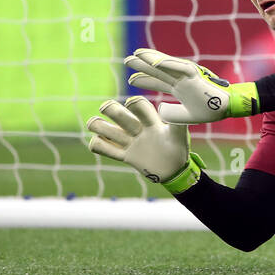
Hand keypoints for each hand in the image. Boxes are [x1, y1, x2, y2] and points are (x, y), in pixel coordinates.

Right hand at [85, 96, 202, 191]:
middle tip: (105, 108)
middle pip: (118, 113)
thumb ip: (177, 124)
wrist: (174, 171)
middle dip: (110, 108)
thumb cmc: (178, 150)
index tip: (131, 104)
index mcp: (151, 122)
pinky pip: (104, 149)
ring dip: (98, 125)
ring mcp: (129, 142)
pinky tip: (98, 143)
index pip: (139, 106)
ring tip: (95, 124)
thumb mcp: (179, 137)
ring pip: (105, 129)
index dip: (133, 103)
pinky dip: (96, 145)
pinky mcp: (125, 156)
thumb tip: (167, 108)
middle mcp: (137, 129)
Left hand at [124, 47, 258, 123]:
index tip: (130, 79)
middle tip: (127, 60)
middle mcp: (182, 79)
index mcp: (180, 88)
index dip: (145, 79)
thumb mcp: (187, 115)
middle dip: (143, 65)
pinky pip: (180, 67)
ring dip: (152, 59)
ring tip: (136, 55)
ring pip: (166, 65)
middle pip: (159, 70)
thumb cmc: (211, 110)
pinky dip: (169, 63)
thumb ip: (173, 112)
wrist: (228, 108)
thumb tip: (160, 110)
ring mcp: (188, 76)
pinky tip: (155, 61)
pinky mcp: (196, 75)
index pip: (159, 81)